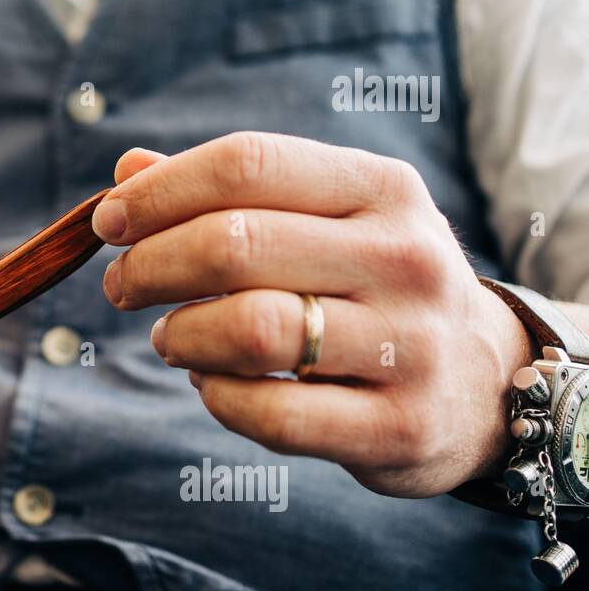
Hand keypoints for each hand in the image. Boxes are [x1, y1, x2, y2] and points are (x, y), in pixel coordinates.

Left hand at [93, 132, 531, 497]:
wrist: (481, 381)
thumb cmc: (369, 285)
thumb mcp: (323, 218)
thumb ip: (227, 193)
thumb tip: (126, 168)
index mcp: (381, 188)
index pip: (248, 163)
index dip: (159, 192)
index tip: (109, 220)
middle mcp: (404, 258)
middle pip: (235, 245)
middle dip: (149, 265)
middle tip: (120, 285)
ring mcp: (410, 346)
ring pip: (250, 329)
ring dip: (181, 334)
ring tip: (169, 337)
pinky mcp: (398, 426)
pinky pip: (271, 413)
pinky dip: (217, 397)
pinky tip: (211, 382)